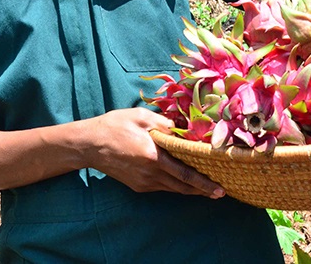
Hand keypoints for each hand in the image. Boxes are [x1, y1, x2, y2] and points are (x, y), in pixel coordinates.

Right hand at [83, 108, 224, 198]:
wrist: (89, 144)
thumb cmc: (115, 126)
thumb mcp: (142, 117)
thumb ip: (166, 124)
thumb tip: (186, 128)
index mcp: (153, 156)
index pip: (185, 174)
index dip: (204, 183)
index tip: (220, 188)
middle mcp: (150, 174)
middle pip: (182, 187)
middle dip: (203, 190)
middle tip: (221, 192)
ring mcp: (143, 182)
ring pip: (173, 189)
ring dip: (191, 190)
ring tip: (207, 189)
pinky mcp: (138, 185)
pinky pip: (162, 187)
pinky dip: (176, 186)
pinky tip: (183, 181)